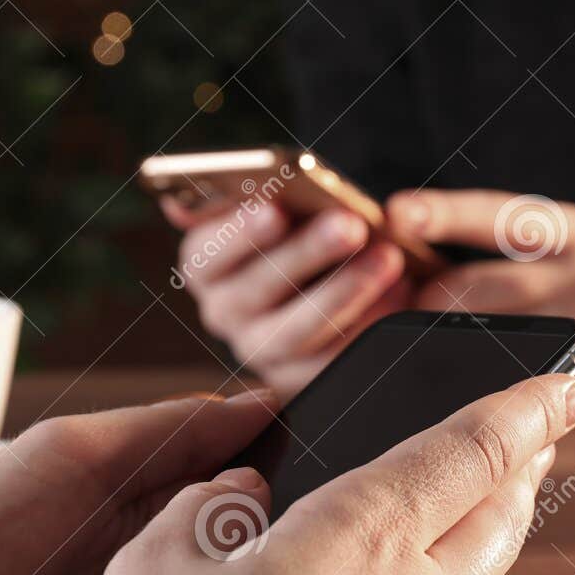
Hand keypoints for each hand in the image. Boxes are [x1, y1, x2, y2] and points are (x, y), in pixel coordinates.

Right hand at [164, 194, 410, 398]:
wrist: (351, 265)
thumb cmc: (309, 223)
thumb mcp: (283, 200)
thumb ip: (245, 195)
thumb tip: (177, 203)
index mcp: (207, 265)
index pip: (205, 255)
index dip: (238, 233)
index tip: (276, 209)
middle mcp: (225, 312)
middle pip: (254, 292)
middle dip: (305, 255)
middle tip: (350, 225)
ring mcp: (262, 351)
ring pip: (294, 332)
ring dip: (344, 293)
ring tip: (388, 257)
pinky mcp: (301, 379)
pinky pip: (331, 363)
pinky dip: (366, 329)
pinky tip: (397, 296)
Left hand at [387, 190, 574, 404]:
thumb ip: (540, 252)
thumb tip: (451, 266)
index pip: (499, 213)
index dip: (443, 212)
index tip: (394, 210)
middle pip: (479, 284)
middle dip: (424, 301)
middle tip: (378, 313)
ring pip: (498, 336)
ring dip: (449, 344)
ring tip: (409, 354)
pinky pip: (536, 385)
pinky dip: (500, 389)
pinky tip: (471, 401)